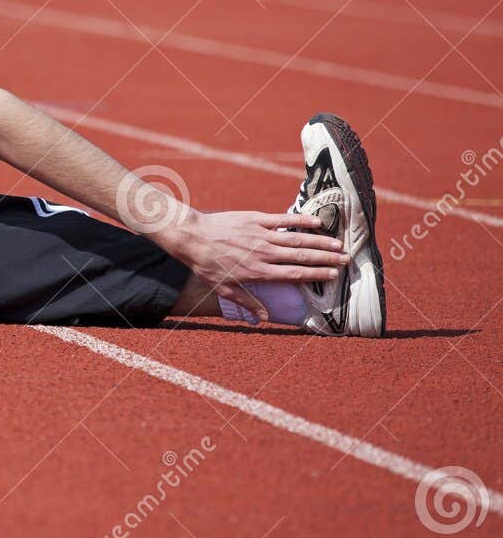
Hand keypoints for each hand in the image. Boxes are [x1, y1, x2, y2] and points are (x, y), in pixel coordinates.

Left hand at [158, 209, 348, 322]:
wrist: (192, 237)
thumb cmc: (207, 265)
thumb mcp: (225, 288)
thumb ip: (247, 302)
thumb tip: (262, 319)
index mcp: (260, 272)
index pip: (295, 274)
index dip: (317, 275)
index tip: (334, 275)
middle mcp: (265, 254)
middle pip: (302, 257)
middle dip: (326, 259)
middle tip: (346, 259)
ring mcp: (261, 235)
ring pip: (296, 238)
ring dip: (319, 241)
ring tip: (338, 244)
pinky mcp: (255, 219)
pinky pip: (282, 219)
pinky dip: (300, 220)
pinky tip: (317, 221)